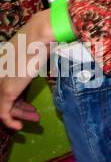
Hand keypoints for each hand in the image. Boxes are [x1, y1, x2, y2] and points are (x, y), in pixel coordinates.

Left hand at [0, 17, 51, 131]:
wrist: (42, 34)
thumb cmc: (46, 37)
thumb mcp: (41, 48)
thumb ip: (41, 56)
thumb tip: (53, 57)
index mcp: (6, 62)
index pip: (9, 84)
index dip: (18, 94)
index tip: (31, 100)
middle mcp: (0, 72)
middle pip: (6, 95)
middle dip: (20, 107)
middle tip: (34, 113)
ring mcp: (1, 82)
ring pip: (4, 104)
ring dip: (19, 114)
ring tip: (34, 120)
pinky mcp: (6, 90)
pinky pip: (3, 112)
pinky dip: (10, 121)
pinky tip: (19, 127)